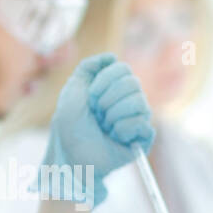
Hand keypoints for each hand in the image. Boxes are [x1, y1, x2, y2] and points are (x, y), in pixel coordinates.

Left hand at [41, 53, 154, 207]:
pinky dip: (123, 129)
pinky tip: (115, 137)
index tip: (91, 98)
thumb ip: (88, 67)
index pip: (123, 69)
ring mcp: (136, 118)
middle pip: (133, 83)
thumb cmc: (69, 126)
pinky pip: (143, 122)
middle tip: (97, 116)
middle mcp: (127, 100)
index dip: (104, 82)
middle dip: (107, 100)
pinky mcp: (142, 137)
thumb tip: (110, 56)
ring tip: (105, 128)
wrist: (71, 155)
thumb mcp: (73, 89)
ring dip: (114, 116)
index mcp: (112, 88)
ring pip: (139, 102)